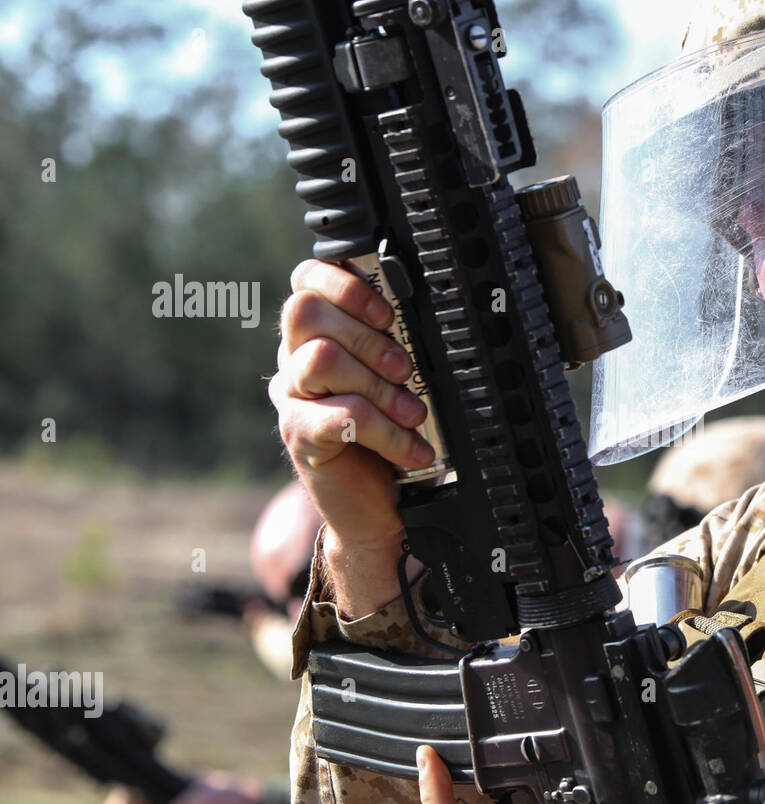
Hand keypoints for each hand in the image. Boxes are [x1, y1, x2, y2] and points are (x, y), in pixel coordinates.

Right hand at [270, 259, 430, 614]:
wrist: (379, 509)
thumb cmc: (390, 438)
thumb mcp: (397, 383)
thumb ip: (394, 345)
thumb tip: (422, 314)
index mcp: (315, 338)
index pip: (305, 282)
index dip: (343, 284)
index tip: (386, 312)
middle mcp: (293, 363)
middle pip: (305, 312)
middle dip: (367, 336)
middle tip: (406, 370)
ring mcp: (291, 400)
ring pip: (321, 360)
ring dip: (380, 387)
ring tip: (414, 415)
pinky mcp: (299, 438)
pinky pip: (337, 416)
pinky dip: (383, 431)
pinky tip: (410, 449)